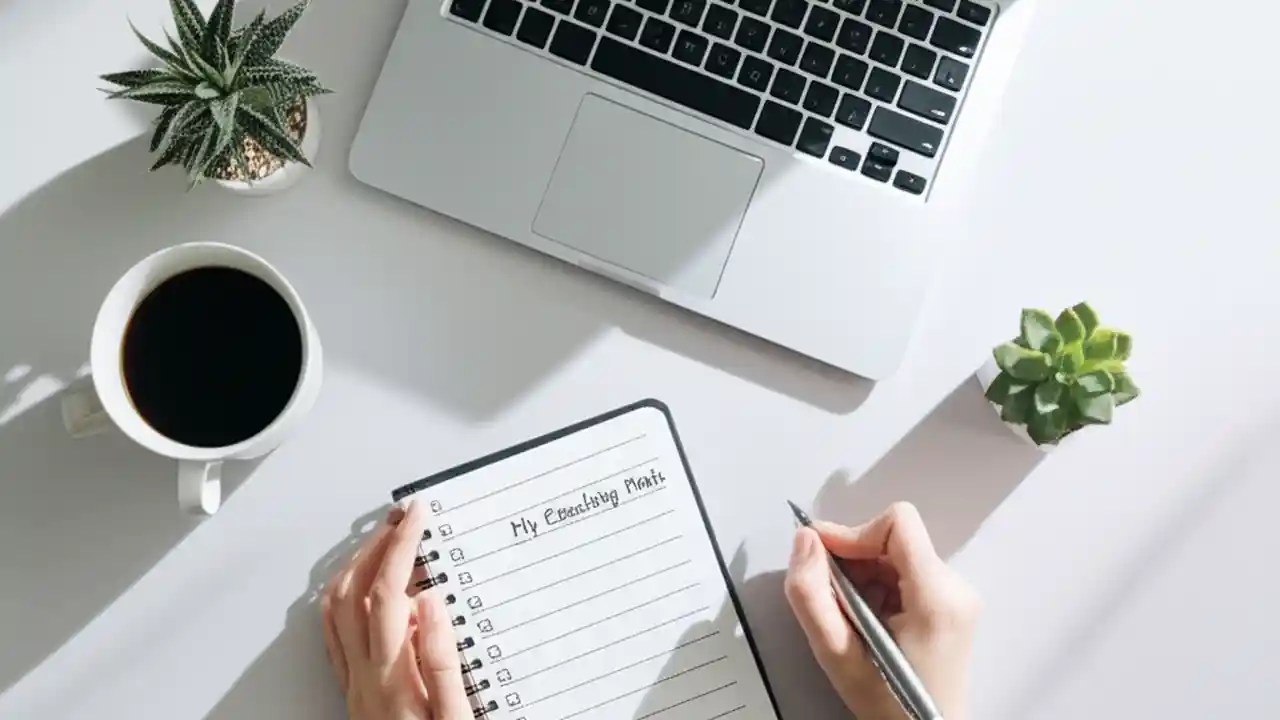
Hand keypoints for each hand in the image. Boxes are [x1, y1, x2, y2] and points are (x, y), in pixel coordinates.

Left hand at [322, 501, 471, 719]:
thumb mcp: (458, 718)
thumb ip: (443, 660)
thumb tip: (428, 602)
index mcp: (393, 677)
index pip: (386, 592)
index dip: (400, 545)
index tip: (417, 515)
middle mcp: (365, 678)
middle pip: (354, 592)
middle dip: (378, 544)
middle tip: (405, 516)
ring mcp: (354, 686)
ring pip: (336, 609)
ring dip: (357, 565)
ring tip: (385, 540)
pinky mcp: (353, 694)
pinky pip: (333, 634)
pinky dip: (344, 598)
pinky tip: (362, 590)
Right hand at [785, 502, 980, 719]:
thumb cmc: (884, 701)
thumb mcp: (835, 653)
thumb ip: (811, 594)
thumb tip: (805, 538)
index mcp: (936, 597)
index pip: (898, 523)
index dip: (854, 533)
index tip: (824, 558)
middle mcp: (956, 587)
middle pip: (895, 539)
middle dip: (854, 559)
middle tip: (831, 596)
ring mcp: (958, 595)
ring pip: (898, 554)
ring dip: (864, 574)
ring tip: (851, 615)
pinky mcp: (952, 603)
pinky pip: (907, 571)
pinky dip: (879, 585)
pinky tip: (869, 618)